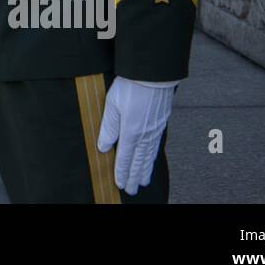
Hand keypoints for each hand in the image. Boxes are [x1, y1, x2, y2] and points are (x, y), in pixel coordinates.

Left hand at [96, 77, 177, 195]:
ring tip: (143, 181)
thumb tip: (103, 147)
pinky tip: (151, 160)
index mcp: (131, 131)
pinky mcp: (161, 123)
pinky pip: (156, 146)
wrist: (153, 74)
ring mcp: (155, 129)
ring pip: (149, 156)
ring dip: (145, 170)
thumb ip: (108, 128)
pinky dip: (153, 157)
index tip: (120, 183)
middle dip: (135, 177)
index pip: (125, 158)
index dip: (122, 172)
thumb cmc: (131, 86)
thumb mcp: (112, 105)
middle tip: (133, 190)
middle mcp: (145, 134)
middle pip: (139, 161)